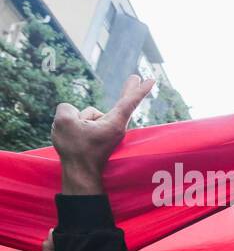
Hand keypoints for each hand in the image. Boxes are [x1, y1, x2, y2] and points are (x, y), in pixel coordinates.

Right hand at [51, 75, 154, 193]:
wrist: (79, 173)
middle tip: (136, 77)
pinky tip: (75, 136)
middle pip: (121, 103)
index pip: (128, 101)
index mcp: (113, 123)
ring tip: (77, 138)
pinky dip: (77, 125)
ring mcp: (108, 131)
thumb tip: (73, 112)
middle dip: (129, 89)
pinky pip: (86, 122)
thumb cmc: (75, 149)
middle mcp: (115, 126)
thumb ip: (67, 108)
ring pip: (89, 114)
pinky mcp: (101, 136)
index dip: (139, 89)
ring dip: (78, 121)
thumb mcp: (64, 121)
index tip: (151, 80)